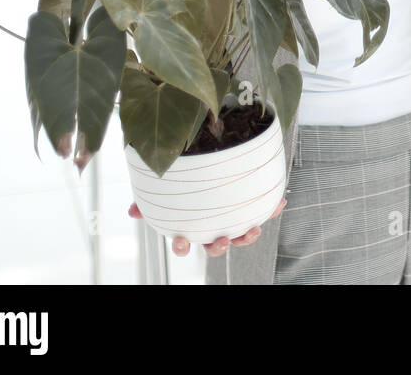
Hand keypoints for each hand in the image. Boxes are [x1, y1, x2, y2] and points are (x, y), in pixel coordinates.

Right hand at [128, 198, 285, 258]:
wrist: (214, 164)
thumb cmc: (183, 184)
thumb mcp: (165, 189)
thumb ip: (147, 199)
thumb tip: (131, 211)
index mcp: (191, 225)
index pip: (184, 242)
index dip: (183, 246)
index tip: (182, 242)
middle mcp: (211, 228)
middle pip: (214, 246)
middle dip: (218, 247)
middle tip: (223, 240)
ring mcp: (231, 220)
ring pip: (239, 237)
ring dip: (246, 237)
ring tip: (253, 229)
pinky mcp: (250, 210)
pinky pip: (261, 213)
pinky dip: (270, 210)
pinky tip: (279, 203)